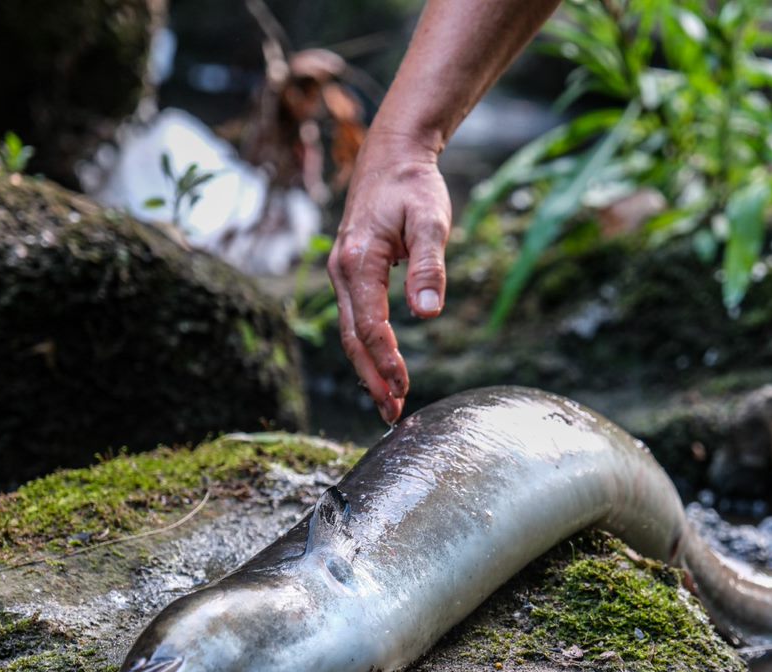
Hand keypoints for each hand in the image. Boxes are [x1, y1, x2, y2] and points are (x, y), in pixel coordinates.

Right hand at [327, 131, 451, 423]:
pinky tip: (382, 367)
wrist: (393, 155)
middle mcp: (342, 270)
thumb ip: (429, 266)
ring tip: (388, 402)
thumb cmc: (413, 186)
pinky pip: (356, 319)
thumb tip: (427, 314)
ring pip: (352, 332)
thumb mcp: (430, 220)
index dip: (386, 360)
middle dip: (372, 378)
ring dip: (368, 369)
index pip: (370, 324)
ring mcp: (343, 272)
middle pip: (354, 337)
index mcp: (357, 260)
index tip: (405, 387)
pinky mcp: (351, 273)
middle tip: (392, 414)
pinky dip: (368, 348)